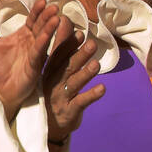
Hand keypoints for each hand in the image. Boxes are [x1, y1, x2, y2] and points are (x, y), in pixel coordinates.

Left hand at [0, 0, 61, 119]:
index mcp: (23, 35)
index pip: (32, 20)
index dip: (37, 11)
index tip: (41, 1)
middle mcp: (32, 42)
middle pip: (40, 26)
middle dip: (46, 16)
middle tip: (52, 6)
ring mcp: (35, 52)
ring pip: (43, 37)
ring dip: (49, 27)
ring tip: (55, 17)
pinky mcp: (35, 64)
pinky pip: (39, 51)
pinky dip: (43, 42)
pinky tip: (47, 34)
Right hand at [41, 26, 104, 143]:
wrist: (48, 126)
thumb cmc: (55, 93)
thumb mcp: (56, 73)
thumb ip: (64, 51)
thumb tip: (70, 25)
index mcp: (50, 72)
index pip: (58, 56)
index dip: (69, 45)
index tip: (80, 33)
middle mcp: (53, 83)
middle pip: (67, 68)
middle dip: (79, 55)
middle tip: (92, 44)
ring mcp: (61, 98)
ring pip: (74, 84)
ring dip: (85, 74)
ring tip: (96, 65)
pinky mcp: (69, 111)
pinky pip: (81, 102)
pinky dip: (91, 95)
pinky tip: (103, 88)